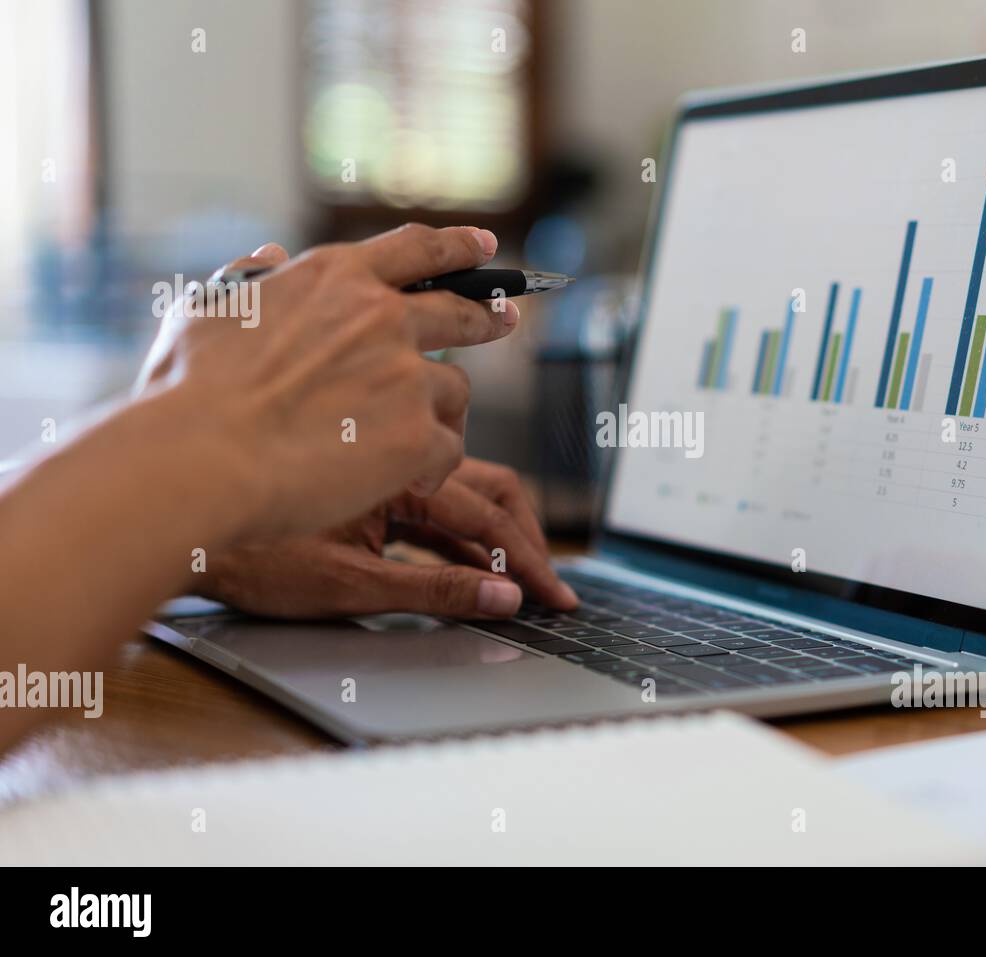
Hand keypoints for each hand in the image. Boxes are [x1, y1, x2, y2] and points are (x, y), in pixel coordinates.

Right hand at [137, 224, 521, 540]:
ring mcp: (405, 375)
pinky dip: (433, 469)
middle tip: (505, 320)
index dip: (457, 246)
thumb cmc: (187, 393)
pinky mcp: (418, 434)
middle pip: (461, 310)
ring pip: (454, 391)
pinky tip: (410, 484)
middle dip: (489, 315)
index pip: (415, 249)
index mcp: (334, 279)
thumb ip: (246, 279)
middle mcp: (381, 317)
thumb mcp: (206, 312)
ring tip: (408, 446)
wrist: (200, 457)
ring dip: (438, 414)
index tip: (484, 245)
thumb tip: (269, 254)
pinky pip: (448, 450)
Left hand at [196, 458, 578, 617]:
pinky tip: (468, 548)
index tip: (555, 597)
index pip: (489, 521)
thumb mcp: (345, 584)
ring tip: (520, 564)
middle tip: (546, 580)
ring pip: (463, 480)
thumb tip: (502, 599)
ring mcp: (377, 459)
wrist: (170, 510)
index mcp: (397, 475)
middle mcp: (393, 455)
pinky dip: (457, 519)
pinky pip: (427, 487)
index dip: (529, 564)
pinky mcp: (360, 471)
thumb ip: (433, 589)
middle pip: (492, 487)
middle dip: (526, 535)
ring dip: (496, 522)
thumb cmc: (244, 548)